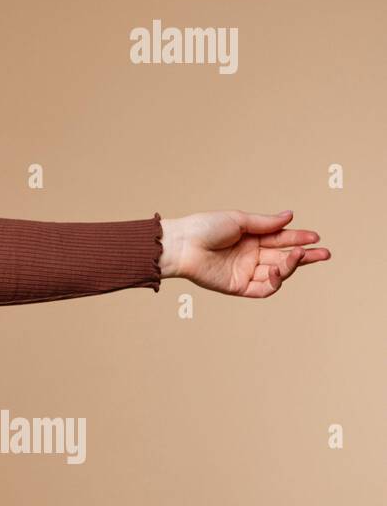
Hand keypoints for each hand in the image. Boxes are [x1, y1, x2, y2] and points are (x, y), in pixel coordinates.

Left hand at [159, 210, 329, 297]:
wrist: (182, 244)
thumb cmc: (204, 227)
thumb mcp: (239, 220)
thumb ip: (265, 223)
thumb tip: (290, 216)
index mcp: (250, 238)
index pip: (280, 239)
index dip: (298, 238)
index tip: (315, 236)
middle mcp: (249, 255)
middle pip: (283, 257)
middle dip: (304, 255)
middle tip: (324, 253)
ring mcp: (244, 272)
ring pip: (276, 272)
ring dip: (291, 265)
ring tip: (299, 255)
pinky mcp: (237, 287)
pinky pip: (263, 289)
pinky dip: (275, 282)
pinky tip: (279, 270)